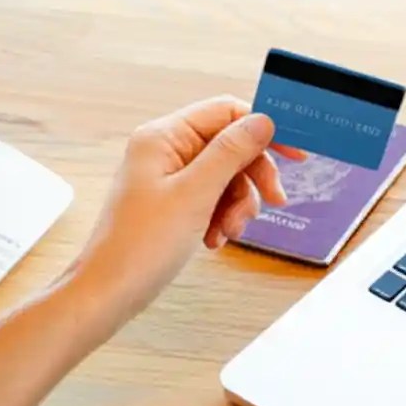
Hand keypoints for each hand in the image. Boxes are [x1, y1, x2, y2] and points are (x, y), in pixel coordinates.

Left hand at [72, 95, 303, 315]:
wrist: (110, 292)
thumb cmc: (140, 245)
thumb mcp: (195, 194)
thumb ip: (231, 153)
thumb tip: (263, 121)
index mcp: (164, 137)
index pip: (226, 113)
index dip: (263, 130)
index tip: (295, 155)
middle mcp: (166, 151)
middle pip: (232, 146)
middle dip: (253, 177)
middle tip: (274, 201)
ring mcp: (170, 178)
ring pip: (228, 176)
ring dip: (239, 204)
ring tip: (228, 231)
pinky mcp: (175, 202)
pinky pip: (216, 198)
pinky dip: (224, 217)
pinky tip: (215, 239)